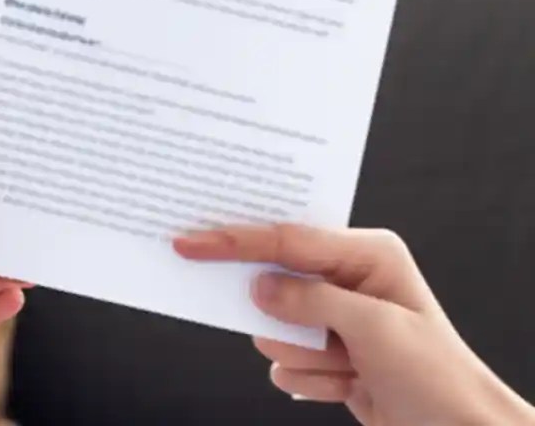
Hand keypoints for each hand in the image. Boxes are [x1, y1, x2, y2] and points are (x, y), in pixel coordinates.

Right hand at [174, 224, 534, 425]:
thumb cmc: (435, 375)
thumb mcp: (374, 329)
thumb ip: (310, 300)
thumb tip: (257, 288)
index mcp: (365, 253)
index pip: (285, 238)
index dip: (232, 241)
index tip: (188, 243)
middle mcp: (345, 279)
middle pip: (272, 285)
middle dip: (288, 320)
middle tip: (320, 338)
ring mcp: (331, 318)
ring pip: (272, 330)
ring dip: (308, 358)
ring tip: (352, 369)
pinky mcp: (324, 354)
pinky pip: (282, 364)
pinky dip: (311, 381)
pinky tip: (349, 385)